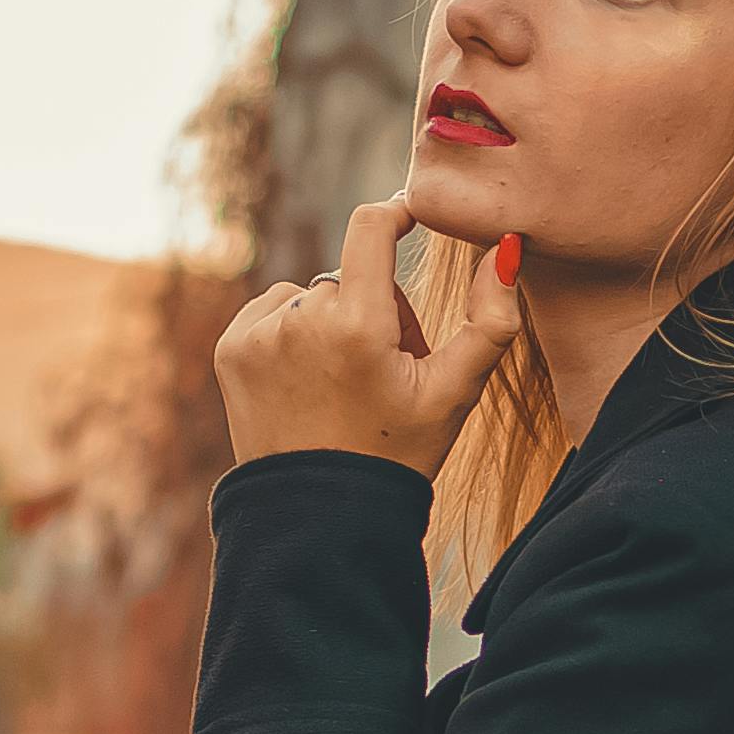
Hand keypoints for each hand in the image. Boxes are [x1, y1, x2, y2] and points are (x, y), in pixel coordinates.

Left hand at [216, 195, 528, 476]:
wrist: (322, 519)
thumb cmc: (399, 454)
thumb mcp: (456, 392)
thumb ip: (491, 318)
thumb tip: (502, 247)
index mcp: (358, 326)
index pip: (371, 228)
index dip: (395, 214)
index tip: (409, 217)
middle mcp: (300, 322)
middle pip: (350, 278)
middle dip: (372, 309)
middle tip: (384, 371)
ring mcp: (258, 336)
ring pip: (311, 296)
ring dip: (330, 324)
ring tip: (342, 383)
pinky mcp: (230, 350)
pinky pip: (272, 312)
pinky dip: (290, 335)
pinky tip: (307, 382)